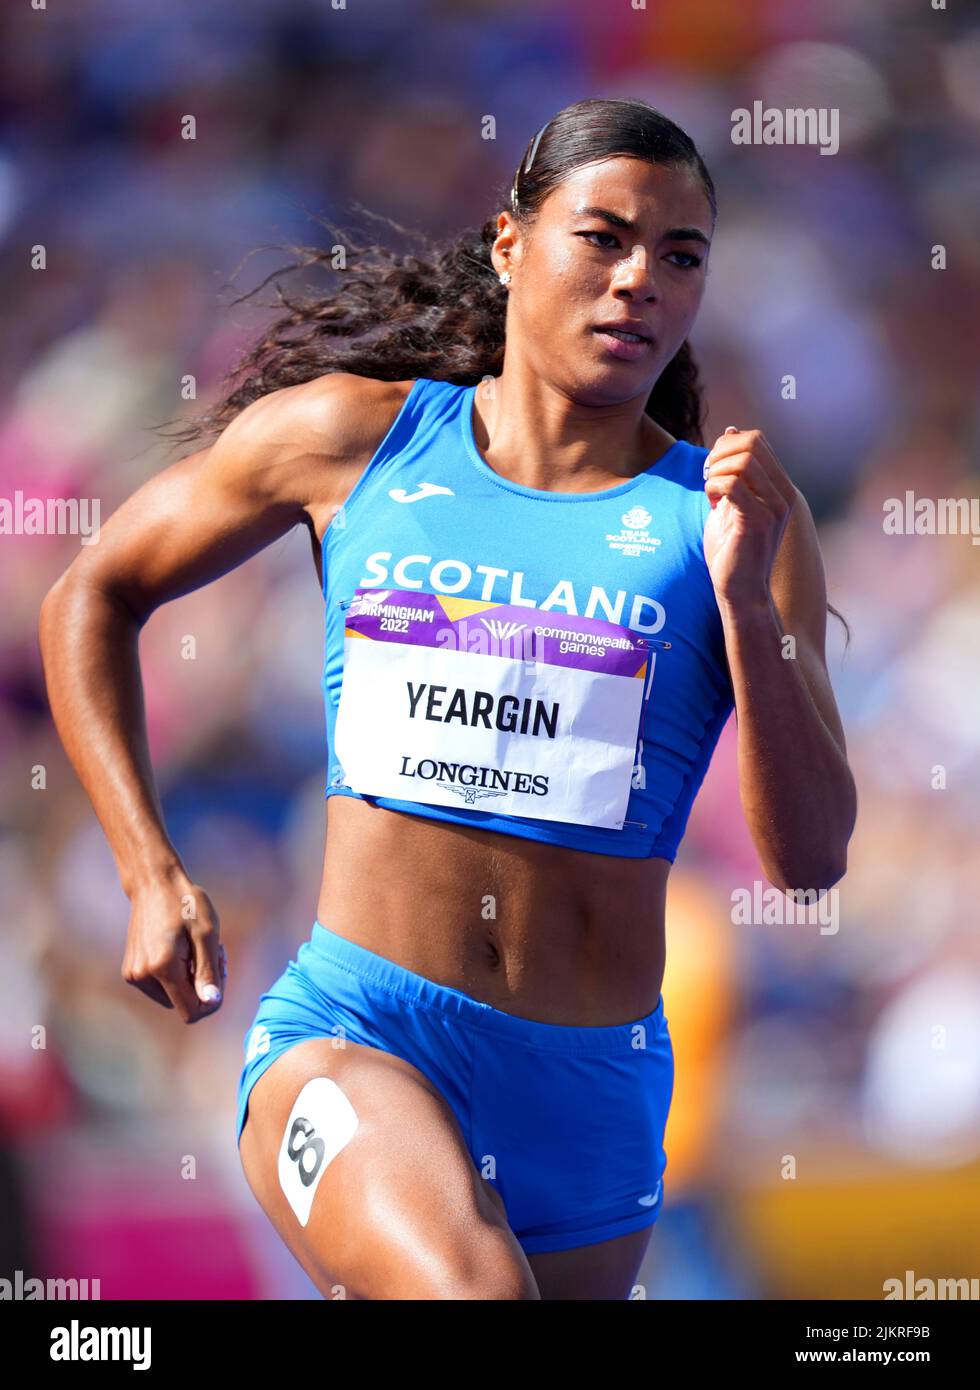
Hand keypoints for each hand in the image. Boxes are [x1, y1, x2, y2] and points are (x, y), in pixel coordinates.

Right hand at [121, 866, 225, 1023]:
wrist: (154, 883)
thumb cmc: (186, 903)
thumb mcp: (207, 933)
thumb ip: (208, 971)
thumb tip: (211, 1003)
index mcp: (162, 967)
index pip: (192, 1011)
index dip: (212, 999)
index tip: (220, 968)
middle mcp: (142, 976)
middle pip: (183, 1004)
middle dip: (203, 985)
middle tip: (214, 952)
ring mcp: (134, 975)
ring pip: (173, 997)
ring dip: (190, 979)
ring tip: (197, 948)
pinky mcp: (131, 971)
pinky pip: (161, 987)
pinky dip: (176, 974)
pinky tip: (182, 949)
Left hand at [702, 426, 796, 606]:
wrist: (741, 591)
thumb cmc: (732, 551)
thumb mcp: (732, 504)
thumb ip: (733, 472)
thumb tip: (731, 430)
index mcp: (779, 487)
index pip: (757, 440)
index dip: (727, 445)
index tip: (712, 467)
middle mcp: (783, 494)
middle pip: (751, 443)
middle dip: (719, 453)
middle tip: (707, 475)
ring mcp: (775, 508)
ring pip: (742, 461)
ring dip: (716, 471)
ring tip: (710, 492)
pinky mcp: (759, 522)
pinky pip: (733, 485)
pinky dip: (715, 487)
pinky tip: (712, 502)